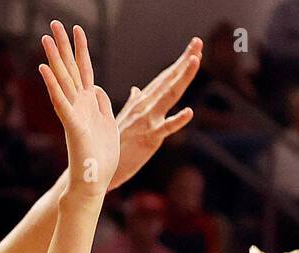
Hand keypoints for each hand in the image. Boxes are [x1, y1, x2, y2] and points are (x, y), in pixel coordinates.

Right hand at [40, 22, 118, 198]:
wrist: (94, 183)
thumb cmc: (101, 159)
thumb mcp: (108, 124)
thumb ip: (103, 105)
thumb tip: (96, 89)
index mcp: (89, 104)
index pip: (84, 70)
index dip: (82, 50)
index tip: (77, 29)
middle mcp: (79, 105)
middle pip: (70, 69)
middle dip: (63, 46)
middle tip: (54, 22)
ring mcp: (74, 114)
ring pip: (63, 81)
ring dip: (54, 59)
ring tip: (45, 37)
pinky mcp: (72, 126)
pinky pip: (60, 102)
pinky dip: (52, 86)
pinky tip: (43, 69)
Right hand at [110, 38, 201, 189]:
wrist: (100, 164)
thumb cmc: (114, 144)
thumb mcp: (124, 118)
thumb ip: (133, 102)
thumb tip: (136, 90)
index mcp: (142, 102)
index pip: (164, 78)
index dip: (179, 63)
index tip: (194, 47)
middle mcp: (145, 106)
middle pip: (169, 80)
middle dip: (184, 61)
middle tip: (198, 42)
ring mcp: (147, 121)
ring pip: (169, 96)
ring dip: (183, 77)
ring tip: (196, 60)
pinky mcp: (149, 138)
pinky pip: (165, 128)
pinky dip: (177, 120)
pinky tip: (189, 112)